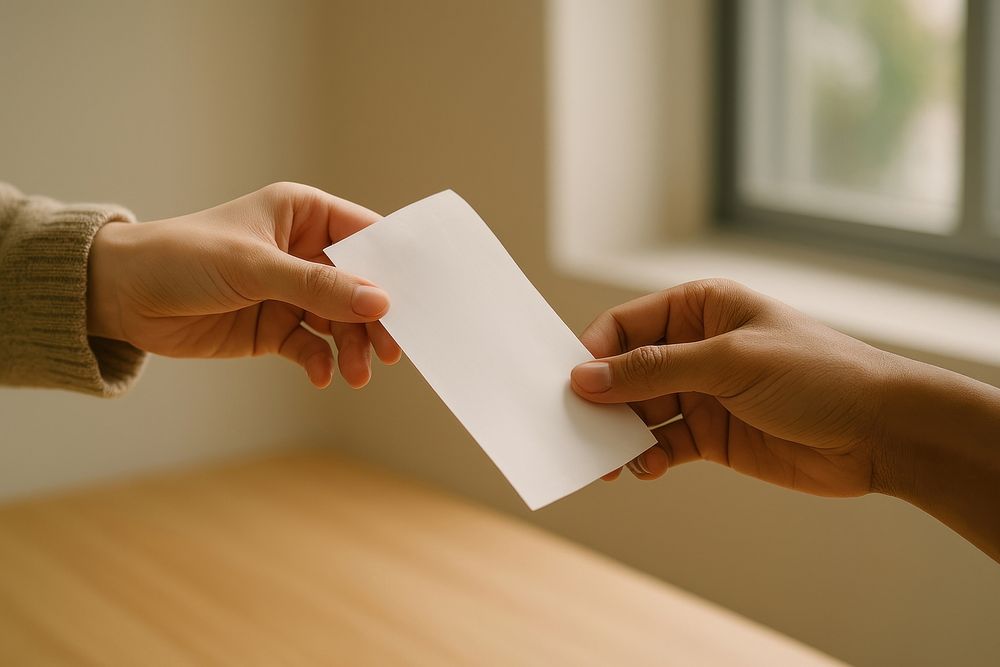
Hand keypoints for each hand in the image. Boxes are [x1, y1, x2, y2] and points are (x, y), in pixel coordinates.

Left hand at [86, 182, 400, 388]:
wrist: (119, 295)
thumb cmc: (182, 257)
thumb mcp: (255, 267)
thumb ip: (319, 286)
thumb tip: (381, 302)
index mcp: (303, 214)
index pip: (366, 237)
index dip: (393, 266)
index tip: (419, 299)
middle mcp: (304, 251)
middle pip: (360, 285)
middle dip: (375, 319)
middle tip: (392, 350)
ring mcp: (291, 291)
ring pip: (341, 321)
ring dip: (352, 348)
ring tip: (357, 374)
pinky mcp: (275, 326)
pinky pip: (313, 346)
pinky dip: (322, 362)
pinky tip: (321, 375)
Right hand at [570, 279, 893, 496]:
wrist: (882, 432)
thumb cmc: (817, 374)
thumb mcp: (729, 363)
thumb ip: (654, 370)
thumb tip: (585, 377)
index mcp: (699, 308)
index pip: (625, 326)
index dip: (594, 355)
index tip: (570, 388)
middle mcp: (695, 347)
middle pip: (626, 372)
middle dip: (603, 402)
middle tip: (580, 433)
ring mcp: (703, 393)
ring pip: (640, 412)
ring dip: (621, 435)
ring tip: (609, 461)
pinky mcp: (713, 435)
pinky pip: (664, 443)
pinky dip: (648, 456)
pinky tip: (646, 468)